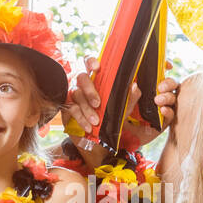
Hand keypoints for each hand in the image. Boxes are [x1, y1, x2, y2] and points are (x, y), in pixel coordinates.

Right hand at [64, 57, 179, 150]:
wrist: (97, 140)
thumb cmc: (109, 119)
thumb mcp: (122, 110)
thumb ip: (129, 98)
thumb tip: (135, 86)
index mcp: (96, 79)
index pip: (89, 62)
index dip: (91, 61)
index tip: (97, 67)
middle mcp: (83, 84)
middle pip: (81, 77)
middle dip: (89, 90)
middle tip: (98, 103)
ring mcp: (74, 95)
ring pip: (76, 94)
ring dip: (86, 108)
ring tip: (96, 120)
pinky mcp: (68, 108)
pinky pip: (72, 109)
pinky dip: (81, 118)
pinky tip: (89, 126)